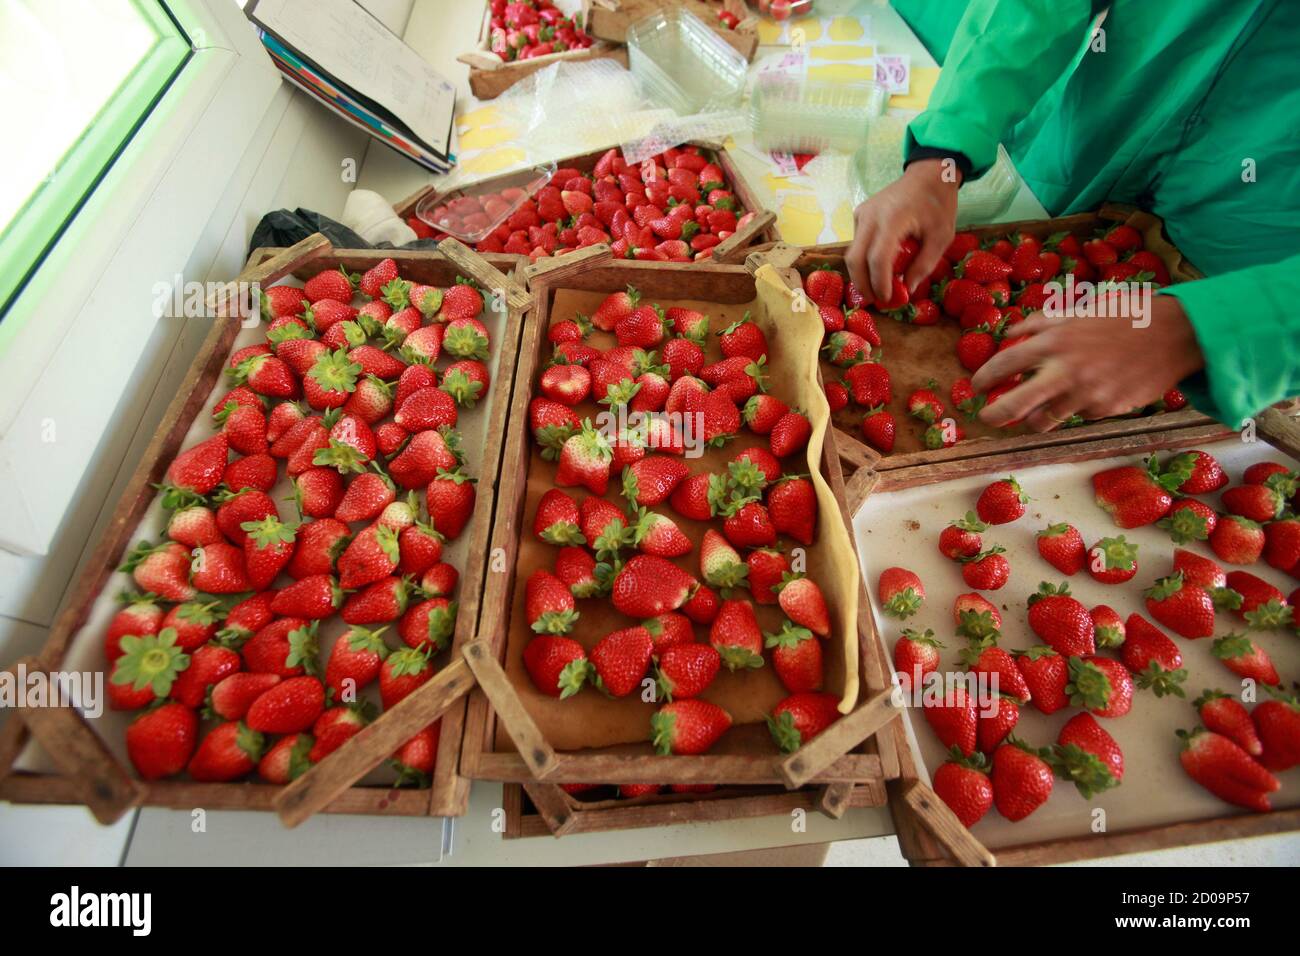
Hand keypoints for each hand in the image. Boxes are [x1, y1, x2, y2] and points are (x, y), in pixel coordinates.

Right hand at [846, 158, 960, 303]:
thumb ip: (924, 265)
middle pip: (855, 259)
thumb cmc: (938, 205)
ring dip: (862, 274)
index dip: (880, 283)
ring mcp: (862, 214)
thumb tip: (907, 289)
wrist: (928, 174)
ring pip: (852, 253)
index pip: (877, 258)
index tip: (889, 298)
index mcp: (892, 219)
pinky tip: (878, 268)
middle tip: (876, 301)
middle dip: (863, 284)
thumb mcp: (941, 238)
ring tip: (877, 288)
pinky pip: (857, 244)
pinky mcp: (860, 215)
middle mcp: (870, 216)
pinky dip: (864, 261)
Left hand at [972, 293, 1204, 431]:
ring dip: (1034, 418)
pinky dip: (1077, 407)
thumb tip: (1012, 333)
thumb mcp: (1079, 311)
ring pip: (1044, 419)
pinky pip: (1080, 414)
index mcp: (1055, 341)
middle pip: (1014, 404)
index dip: (984, 378)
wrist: (1175, 334)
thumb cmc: (1124, 316)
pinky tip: (1090, 392)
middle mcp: (1066, 370)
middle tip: (985, 417)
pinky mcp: (1106, 409)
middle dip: (994, 414)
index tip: (975, 386)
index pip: (1005, 364)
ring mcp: (1086, 394)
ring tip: (1033, 412)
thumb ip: (1043, 323)